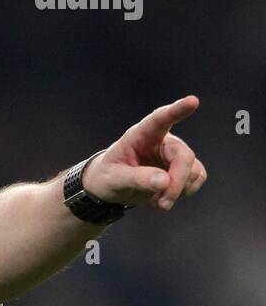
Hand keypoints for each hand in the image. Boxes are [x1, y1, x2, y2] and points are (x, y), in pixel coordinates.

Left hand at [83, 95, 207, 211]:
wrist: (113, 187)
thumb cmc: (109, 176)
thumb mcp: (115, 179)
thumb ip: (137, 179)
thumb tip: (165, 182)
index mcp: (142, 134)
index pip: (161, 119)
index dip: (177, 110)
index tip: (193, 101)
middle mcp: (164, 141)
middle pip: (184, 156)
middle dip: (177, 182)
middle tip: (164, 204)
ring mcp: (175, 154)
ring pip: (193, 170)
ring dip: (178, 191)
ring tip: (158, 201)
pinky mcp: (184, 169)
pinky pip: (196, 180)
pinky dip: (183, 193)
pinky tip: (164, 197)